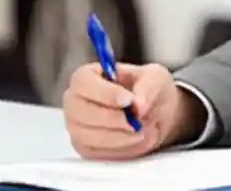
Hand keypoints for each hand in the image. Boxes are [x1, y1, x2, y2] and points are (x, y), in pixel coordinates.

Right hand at [63, 62, 207, 159]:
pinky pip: (98, 154)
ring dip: (119, 136)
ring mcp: (77, 127)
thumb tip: (138, 106)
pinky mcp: (86, 149)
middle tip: (136, 120)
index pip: (83, 82)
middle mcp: (75, 102)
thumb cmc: (148, 89)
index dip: (104, 92)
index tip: (128, 100)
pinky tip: (135, 140)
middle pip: (81, 112)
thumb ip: (147, 88)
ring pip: (90, 136)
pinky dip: (121, 149)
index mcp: (87, 76)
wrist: (156, 113)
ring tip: (141, 130)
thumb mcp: (155, 78)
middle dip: (112, 118)